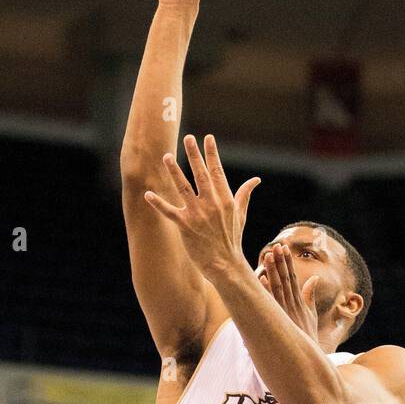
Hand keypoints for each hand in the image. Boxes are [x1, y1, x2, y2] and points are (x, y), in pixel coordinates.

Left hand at [144, 134, 260, 271]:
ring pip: (183, 188)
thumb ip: (245, 194)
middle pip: (201, 174)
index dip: (212, 154)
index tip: (207, 138)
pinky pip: (169, 211)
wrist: (225, 265)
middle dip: (194, 155)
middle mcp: (212, 204)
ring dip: (174, 171)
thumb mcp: (240, 215)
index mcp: (225, 200)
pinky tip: (148, 193)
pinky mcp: (185, 226)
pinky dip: (158, 203)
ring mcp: (198, 215)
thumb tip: (256, 180)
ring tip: (166, 156)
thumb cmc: (232, 239)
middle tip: (188, 138)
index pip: (218, 172)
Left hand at [261, 243, 321, 340]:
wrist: (307, 355)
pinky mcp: (280, 321)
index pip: (293, 277)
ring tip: (269, 256)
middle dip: (281, 262)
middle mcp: (292, 305)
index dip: (288, 262)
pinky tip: (260, 279)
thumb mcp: (311, 314)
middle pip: (286, 279)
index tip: (284, 248)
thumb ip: (310, 295)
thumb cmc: (308, 335)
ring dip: (274, 271)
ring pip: (278, 288)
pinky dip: (266, 291)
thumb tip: (313, 277)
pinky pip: (271, 304)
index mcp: (299, 301)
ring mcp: (285, 312)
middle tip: (277, 246)